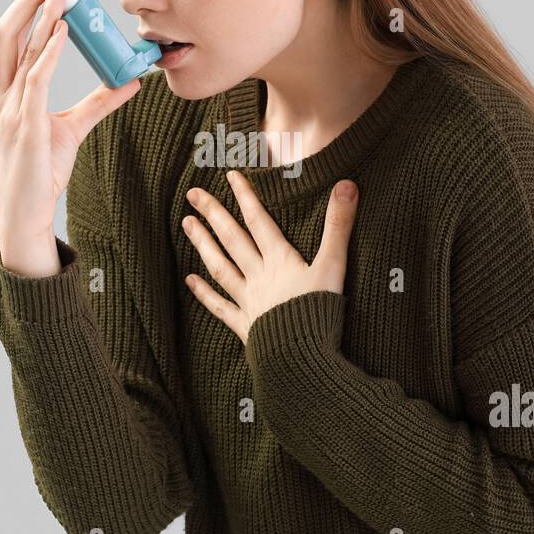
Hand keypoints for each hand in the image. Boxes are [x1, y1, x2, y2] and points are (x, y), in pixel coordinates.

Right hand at [0, 0, 140, 274]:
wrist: (24, 211)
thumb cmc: (40, 171)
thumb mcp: (73, 128)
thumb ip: (99, 103)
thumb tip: (129, 82)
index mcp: (5, 93)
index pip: (11, 39)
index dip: (25, 6)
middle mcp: (1, 95)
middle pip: (7, 34)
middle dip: (28, 0)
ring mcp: (9, 109)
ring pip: (20, 50)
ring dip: (40, 16)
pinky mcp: (25, 125)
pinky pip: (35, 80)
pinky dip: (47, 52)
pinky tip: (60, 32)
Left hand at [182, 170, 358, 343]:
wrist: (302, 358)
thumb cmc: (320, 312)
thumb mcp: (334, 266)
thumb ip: (338, 226)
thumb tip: (347, 184)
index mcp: (281, 260)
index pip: (259, 221)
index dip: (245, 196)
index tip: (230, 175)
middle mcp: (259, 276)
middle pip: (232, 239)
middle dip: (213, 214)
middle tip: (192, 194)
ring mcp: (249, 301)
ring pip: (220, 267)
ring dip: (203, 244)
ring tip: (186, 225)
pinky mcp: (245, 325)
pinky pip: (220, 306)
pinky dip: (204, 293)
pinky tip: (190, 280)